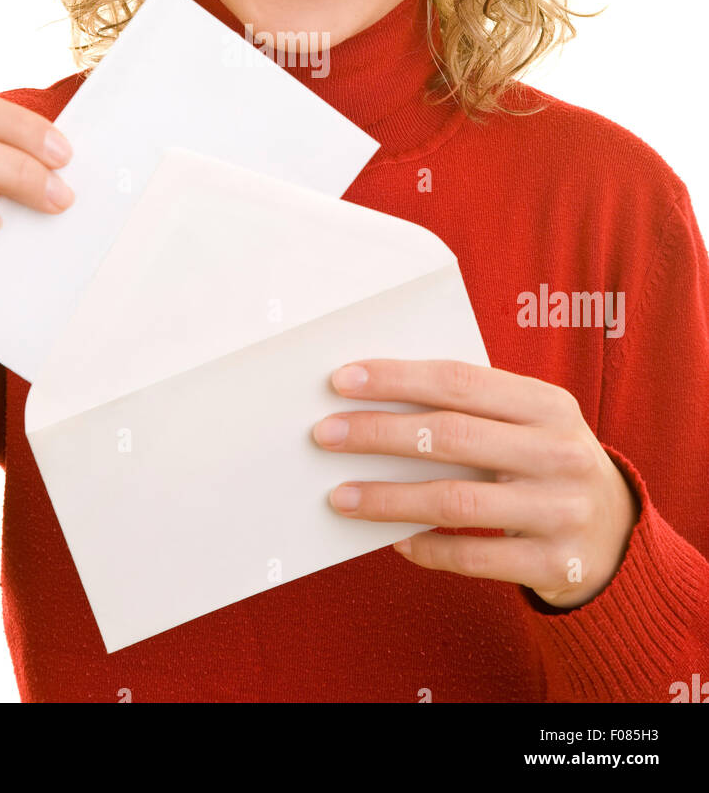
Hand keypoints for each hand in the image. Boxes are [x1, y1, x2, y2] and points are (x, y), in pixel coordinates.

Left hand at [312, 358, 639, 608]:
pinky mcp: (554, 563)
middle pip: (449, 436)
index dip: (397, 379)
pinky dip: (426, 546)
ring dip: (387, 498)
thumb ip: (474, 409)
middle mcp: (559, 452)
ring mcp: (560, 511)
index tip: (341, 381)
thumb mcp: (531, 423)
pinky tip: (393, 539)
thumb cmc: (546, 464)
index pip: (459, 380)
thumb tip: (376, 402)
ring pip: (454, 501)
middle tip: (324, 434)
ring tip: (340, 496)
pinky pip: (472, 557)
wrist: (618, 536)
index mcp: (549, 404)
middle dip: (377, 433)